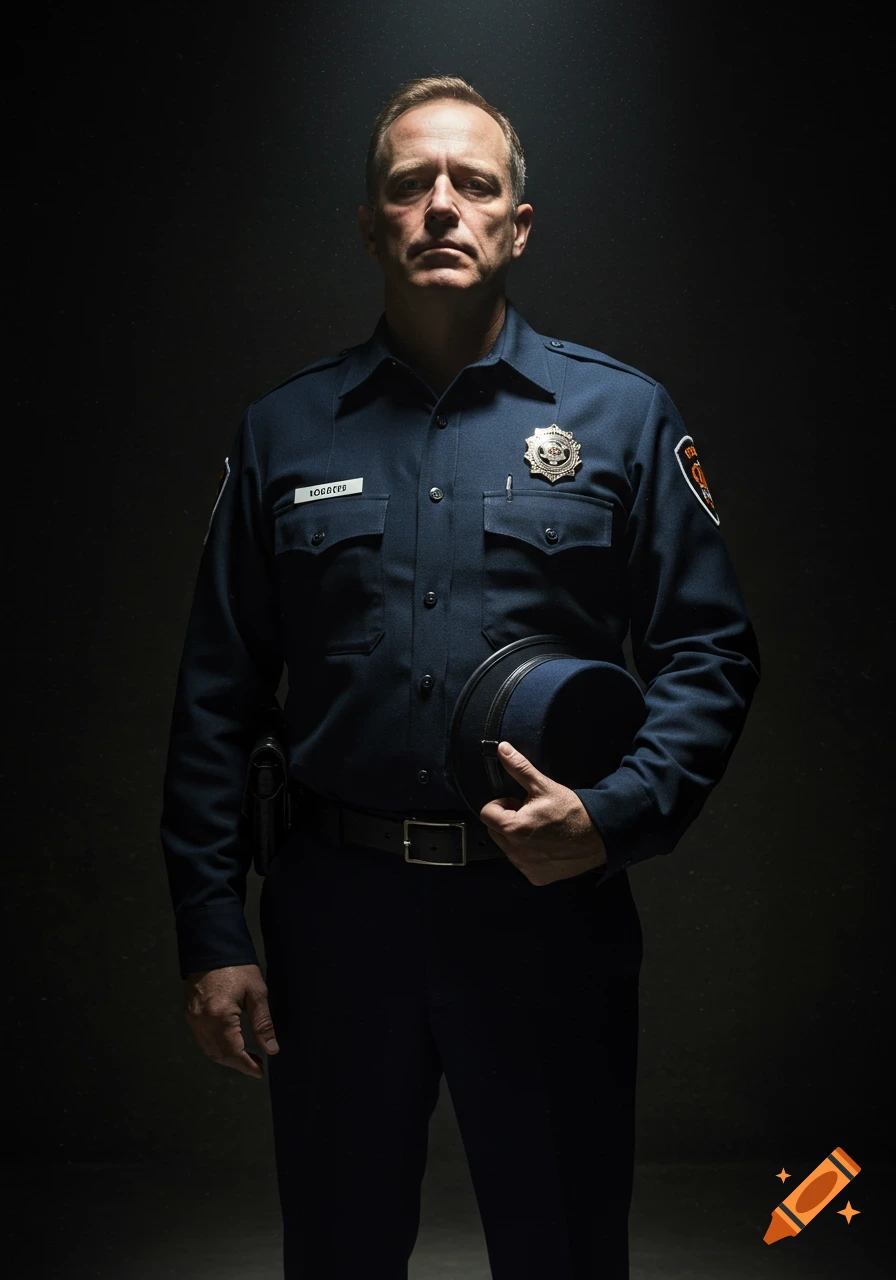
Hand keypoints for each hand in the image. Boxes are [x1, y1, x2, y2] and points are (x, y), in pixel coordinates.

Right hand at [183, 963, 278, 1078]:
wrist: (212, 946)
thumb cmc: (237, 966)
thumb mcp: (257, 992)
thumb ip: (263, 1023)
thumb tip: (271, 1049)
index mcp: (219, 1015)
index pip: (232, 1052)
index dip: (246, 1066)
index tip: (260, 1072)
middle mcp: (202, 1021)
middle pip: (218, 1055)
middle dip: (237, 1064)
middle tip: (256, 1065)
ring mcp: (192, 1018)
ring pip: (208, 1050)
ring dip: (226, 1058)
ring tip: (246, 1057)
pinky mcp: (189, 1013)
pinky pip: (202, 1039)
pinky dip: (216, 1047)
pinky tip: (230, 1044)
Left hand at [479, 740, 607, 885]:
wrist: (599, 835)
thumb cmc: (572, 811)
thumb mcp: (543, 786)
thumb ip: (519, 768)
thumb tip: (502, 749)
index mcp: (513, 828)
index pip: (487, 813)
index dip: (502, 805)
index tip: (518, 803)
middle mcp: (515, 852)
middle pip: (495, 831)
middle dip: (508, 821)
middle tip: (531, 815)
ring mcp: (526, 867)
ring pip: (508, 848)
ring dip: (517, 838)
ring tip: (541, 829)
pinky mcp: (536, 877)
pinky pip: (522, 863)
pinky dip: (529, 855)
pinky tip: (546, 845)